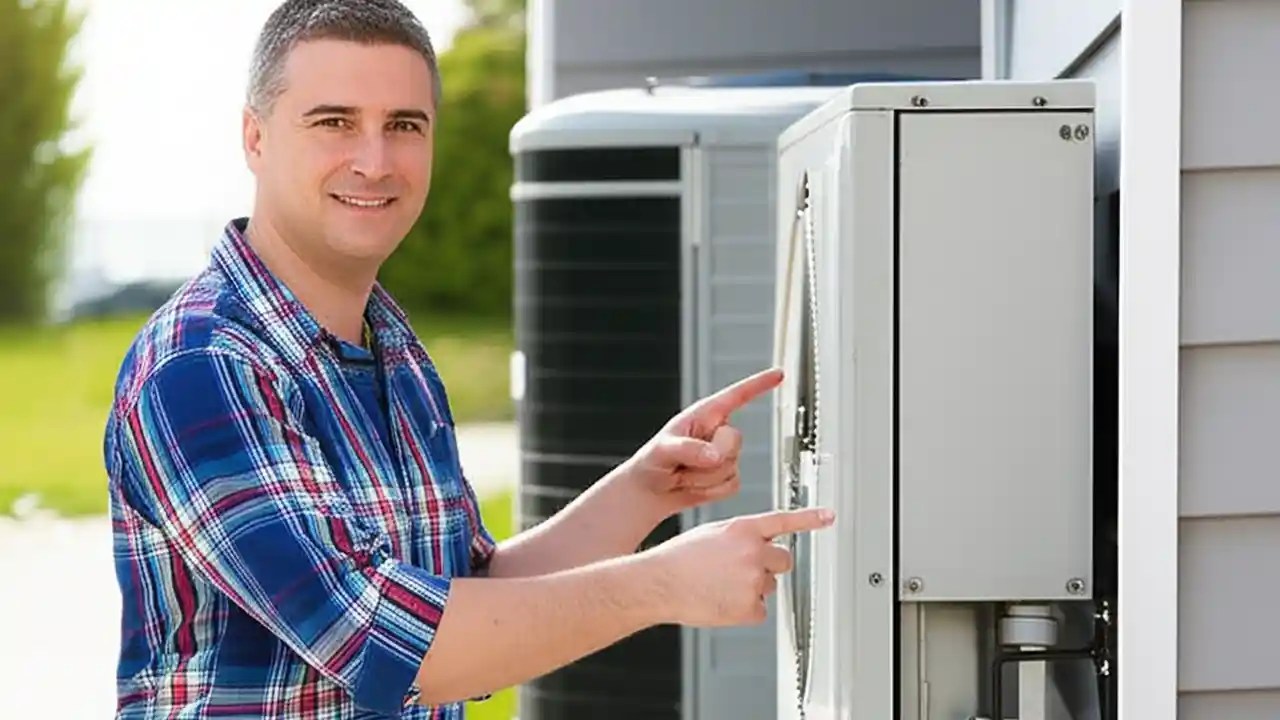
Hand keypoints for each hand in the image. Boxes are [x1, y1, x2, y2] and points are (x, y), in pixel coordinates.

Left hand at [622, 368, 784, 516]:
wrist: (652, 490)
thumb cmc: (652, 461)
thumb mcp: (663, 449)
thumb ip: (689, 449)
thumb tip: (715, 455)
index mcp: (705, 415)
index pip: (737, 395)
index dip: (759, 384)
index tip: (779, 374)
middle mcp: (718, 432)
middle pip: (735, 441)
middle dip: (711, 456)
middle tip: (685, 464)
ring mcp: (725, 455)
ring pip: (732, 468)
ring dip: (704, 477)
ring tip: (684, 473)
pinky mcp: (728, 477)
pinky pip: (731, 486)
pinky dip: (710, 491)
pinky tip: (694, 485)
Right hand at [642, 507, 834, 626]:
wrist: (659, 583)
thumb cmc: (678, 559)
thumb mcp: (710, 533)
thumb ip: (738, 536)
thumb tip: (753, 545)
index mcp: (743, 529)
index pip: (785, 520)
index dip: (810, 518)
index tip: (829, 517)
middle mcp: (753, 551)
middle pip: (784, 560)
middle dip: (769, 565)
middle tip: (743, 570)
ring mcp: (753, 579)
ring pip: (769, 586)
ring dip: (752, 588)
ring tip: (720, 585)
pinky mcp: (749, 606)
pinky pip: (759, 610)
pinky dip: (743, 610)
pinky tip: (721, 601)